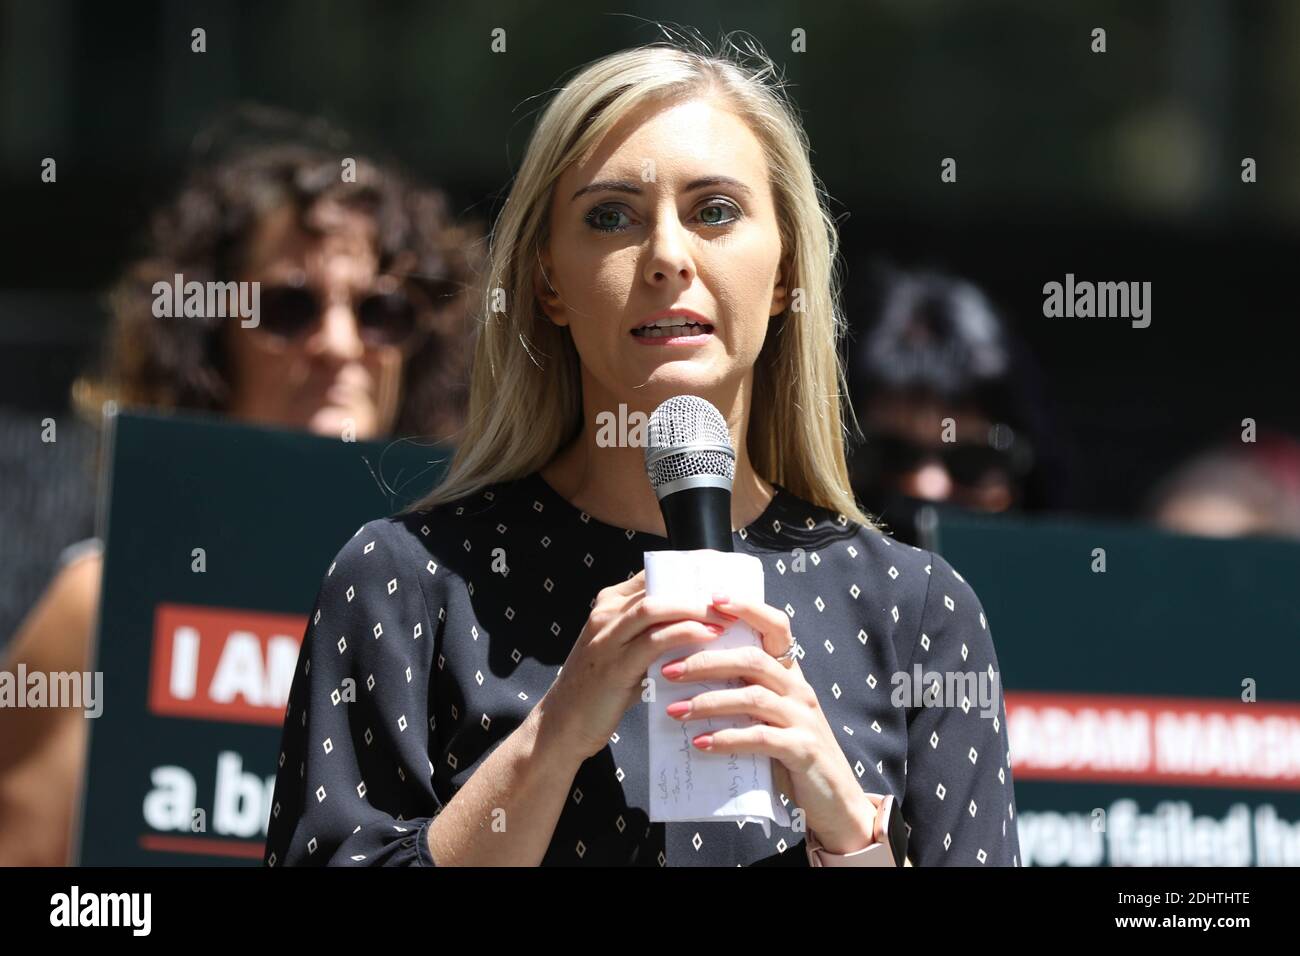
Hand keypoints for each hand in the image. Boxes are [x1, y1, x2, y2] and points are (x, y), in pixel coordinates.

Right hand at [538, 569, 735, 763]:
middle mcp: (605, 613)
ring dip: (696, 608)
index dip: (690, 572)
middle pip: (658, 584)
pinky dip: (685, 634)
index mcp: (608, 605)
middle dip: (698, 587)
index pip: (654, 575)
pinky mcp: (614, 665)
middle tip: (733, 597)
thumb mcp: (625, 653)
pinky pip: (654, 641)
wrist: (562, 725)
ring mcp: (606, 638)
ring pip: (656, 607)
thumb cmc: (601, 691)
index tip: (721, 575)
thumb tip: (701, 626)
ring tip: (726, 617)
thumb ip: (652, 635)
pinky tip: (708, 637)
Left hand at [658, 591, 877, 854]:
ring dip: (709, 702)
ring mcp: (803, 718)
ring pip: (753, 697)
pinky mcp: (803, 750)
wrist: (835, 800)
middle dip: (706, 661)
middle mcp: (799, 689)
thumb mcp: (769, 717)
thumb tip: (685, 683)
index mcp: (790, 674)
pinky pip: (761, 738)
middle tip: (668, 670)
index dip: (748, 608)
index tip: (711, 598)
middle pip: (752, 659)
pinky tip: (701, 744)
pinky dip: (728, 739)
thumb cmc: (791, 754)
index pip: (776, 626)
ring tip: (675, 711)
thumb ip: (741, 695)